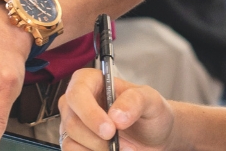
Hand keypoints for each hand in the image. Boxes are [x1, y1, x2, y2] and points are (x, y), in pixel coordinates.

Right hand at [59, 69, 174, 150]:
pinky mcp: (76, 143)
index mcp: (92, 81)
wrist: (154, 138)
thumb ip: (135, 101)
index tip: (110, 129)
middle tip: (120, 142)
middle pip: (72, 122)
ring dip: (98, 149)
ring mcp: (75, 124)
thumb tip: (115, 115)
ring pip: (71, 141)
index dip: (90, 113)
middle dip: (97, 138)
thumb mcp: (151, 100)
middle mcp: (79, 102)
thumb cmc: (150, 113)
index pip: (77, 92)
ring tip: (120, 148)